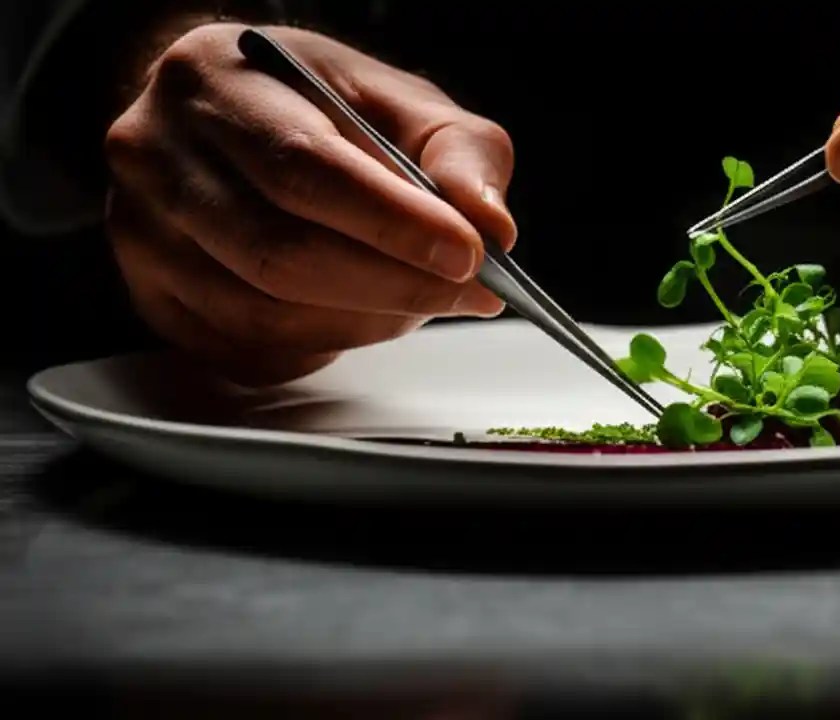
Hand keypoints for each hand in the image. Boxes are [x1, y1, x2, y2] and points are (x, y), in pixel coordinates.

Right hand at [104, 24, 515, 384]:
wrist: (230, 121)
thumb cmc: (314, 107)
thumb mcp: (397, 101)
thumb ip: (458, 152)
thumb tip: (490, 226)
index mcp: (214, 80)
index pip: (303, 166)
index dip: (392, 223)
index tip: (466, 253)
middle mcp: (156, 154)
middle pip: (280, 253)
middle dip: (393, 285)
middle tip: (467, 290)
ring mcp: (140, 233)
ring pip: (265, 314)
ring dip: (364, 321)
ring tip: (418, 297)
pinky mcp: (151, 298)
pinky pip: (250, 352)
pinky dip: (323, 345)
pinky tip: (356, 312)